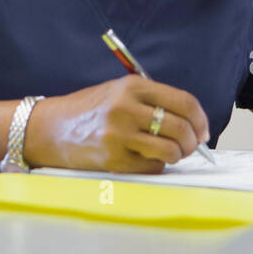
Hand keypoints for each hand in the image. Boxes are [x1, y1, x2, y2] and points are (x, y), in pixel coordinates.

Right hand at [23, 74, 209, 172]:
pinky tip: (146, 159)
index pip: (184, 102)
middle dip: (193, 142)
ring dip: (177, 156)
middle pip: (181, 128)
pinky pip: (152, 167)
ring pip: (170, 151)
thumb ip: (152, 101)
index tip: (203, 130)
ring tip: (170, 154)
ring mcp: (119, 136)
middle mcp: (126, 109)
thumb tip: (193, 123)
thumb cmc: (88, 110)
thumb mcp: (118, 91)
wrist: (49, 129)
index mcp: (132, 87)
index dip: (201, 119)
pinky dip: (156, 165)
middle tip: (190, 146)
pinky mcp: (113, 159)